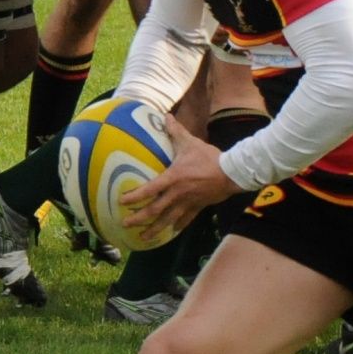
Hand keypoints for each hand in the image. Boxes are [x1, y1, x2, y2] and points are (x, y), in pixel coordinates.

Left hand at [119, 114, 240, 242]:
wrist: (231, 173)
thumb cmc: (209, 157)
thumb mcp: (190, 142)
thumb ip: (175, 131)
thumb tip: (165, 115)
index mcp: (173, 178)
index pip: (149, 189)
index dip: (134, 196)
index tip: (121, 201)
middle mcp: (177, 194)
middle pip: (154, 210)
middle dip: (138, 218)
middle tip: (125, 223)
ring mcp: (187, 203)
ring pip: (167, 220)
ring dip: (154, 230)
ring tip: (143, 237)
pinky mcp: (198, 208)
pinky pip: (185, 220)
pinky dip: (176, 227)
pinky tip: (171, 232)